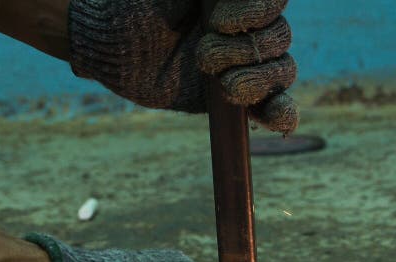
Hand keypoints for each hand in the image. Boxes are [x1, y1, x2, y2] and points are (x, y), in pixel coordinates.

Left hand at [68, 0, 297, 133]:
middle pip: (279, 37)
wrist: (114, 50)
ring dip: (256, 80)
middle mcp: (247, 29)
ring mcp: (245, 65)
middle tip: (203, 56)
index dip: (256, 12)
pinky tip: (277, 116)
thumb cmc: (136, 8)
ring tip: (223, 86)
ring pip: (282, 71)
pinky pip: (275, 107)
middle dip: (244, 51)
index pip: (275, 1)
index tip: (218, 22)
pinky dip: (282, 114)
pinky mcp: (238, 100)